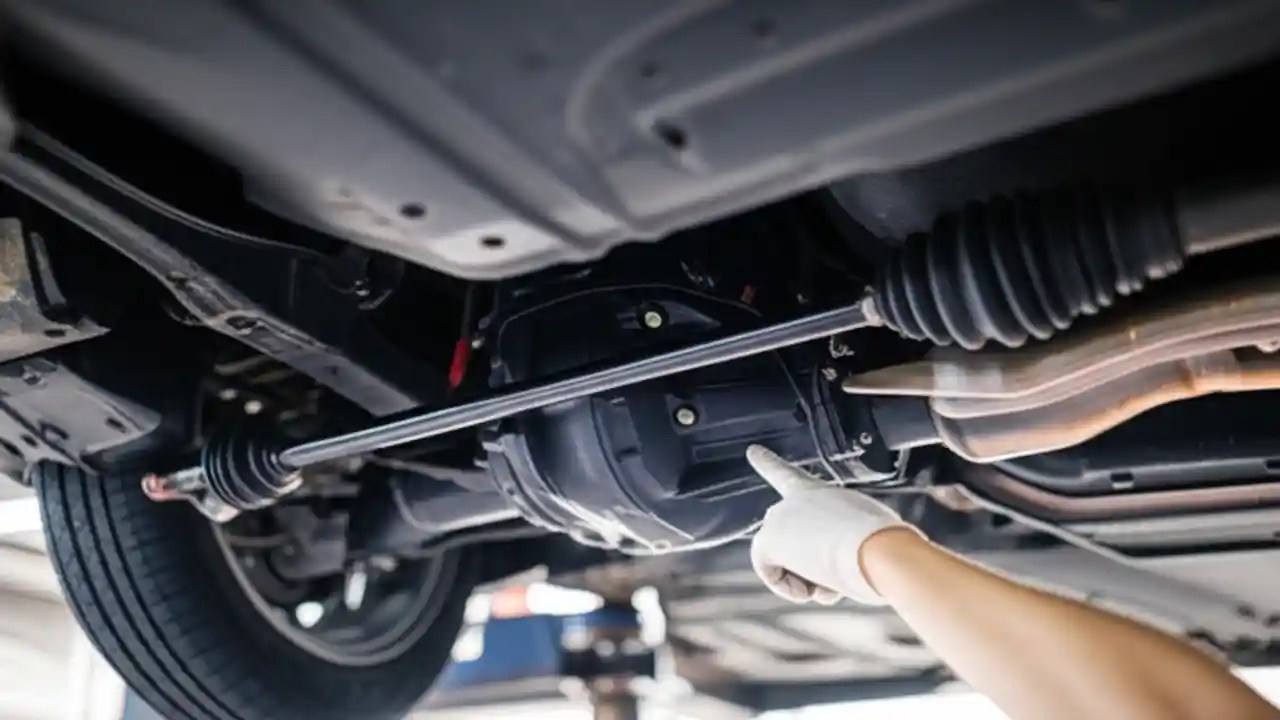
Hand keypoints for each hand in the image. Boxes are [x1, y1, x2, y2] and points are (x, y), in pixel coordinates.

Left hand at [746, 445, 913, 604]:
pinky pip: (769, 571)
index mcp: (819, 492)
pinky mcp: (767, 540)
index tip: (752, 450)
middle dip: (809, 565)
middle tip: (838, 575)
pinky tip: (810, 589)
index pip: (787, 475)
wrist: (879, 549)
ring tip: (833, 578)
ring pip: (786, 560)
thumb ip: (840, 540)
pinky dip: (789, 587)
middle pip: (789, 538)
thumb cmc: (882, 544)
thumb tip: (835, 567)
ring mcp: (777, 518)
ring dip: (809, 578)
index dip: (768, 464)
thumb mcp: (863, 534)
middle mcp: (793, 500)